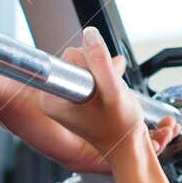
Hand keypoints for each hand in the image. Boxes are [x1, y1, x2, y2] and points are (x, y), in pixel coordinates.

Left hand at [38, 27, 179, 164]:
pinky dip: (104, 76)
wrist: (129, 148)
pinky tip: (112, 91)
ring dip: (104, 72)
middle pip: (77, 58)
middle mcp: (54, 97)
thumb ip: (100, 62)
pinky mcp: (77, 95)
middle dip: (99, 68)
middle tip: (109, 90)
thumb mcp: (113, 93)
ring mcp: (65, 96)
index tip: (100, 85)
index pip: (71, 58)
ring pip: (86, 63)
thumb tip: (89, 34)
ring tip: (112, 94)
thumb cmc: (120, 129)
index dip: (93, 66)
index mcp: (52, 99)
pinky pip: (90, 72)